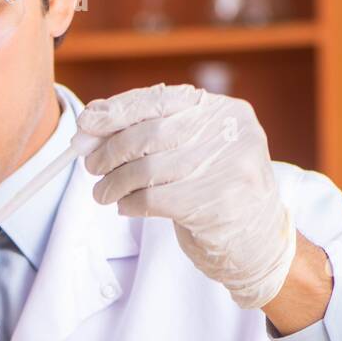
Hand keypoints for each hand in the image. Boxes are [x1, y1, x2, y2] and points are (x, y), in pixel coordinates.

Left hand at [78, 83, 297, 309]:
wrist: (256, 241)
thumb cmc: (214, 190)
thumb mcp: (191, 150)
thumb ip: (149, 130)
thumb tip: (92, 119)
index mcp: (223, 111)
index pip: (160, 99)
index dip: (118, 110)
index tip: (86, 122)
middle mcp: (229, 132)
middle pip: (150, 134)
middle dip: (110, 150)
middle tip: (91, 165)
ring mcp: (227, 168)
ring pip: (147, 169)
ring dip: (114, 183)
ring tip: (103, 193)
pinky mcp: (216, 204)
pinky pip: (153, 199)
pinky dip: (130, 204)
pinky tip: (126, 207)